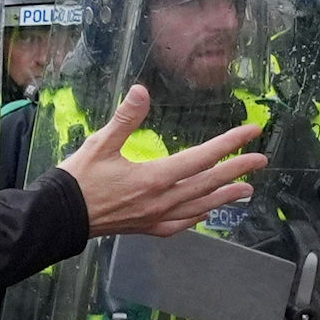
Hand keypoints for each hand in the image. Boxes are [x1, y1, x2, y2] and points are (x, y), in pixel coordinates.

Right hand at [58, 85, 262, 236]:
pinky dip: (198, 217)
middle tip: (261, 160)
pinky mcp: (147, 228)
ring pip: (201, 207)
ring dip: (225, 196)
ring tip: (247, 190)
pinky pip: (181, 224)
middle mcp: (162, 200)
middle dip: (237, 170)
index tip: (251, 133)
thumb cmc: (78, 180)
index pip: (202, 158)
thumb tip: (141, 91)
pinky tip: (206, 214)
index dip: (229, 144)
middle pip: (209, 183)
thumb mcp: (100, 143)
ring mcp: (156, 217)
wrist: (59, 217)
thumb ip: (125, 118)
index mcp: (154, 177)